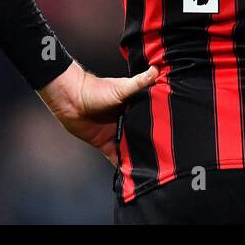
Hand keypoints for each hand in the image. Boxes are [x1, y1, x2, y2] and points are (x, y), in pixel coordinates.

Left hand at [36, 60, 158, 166]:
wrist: (71, 100)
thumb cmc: (97, 90)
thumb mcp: (121, 87)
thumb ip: (139, 82)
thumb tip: (156, 70)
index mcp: (134, 106)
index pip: (150, 118)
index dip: (160, 126)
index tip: (173, 135)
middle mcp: (127, 121)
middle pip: (141, 135)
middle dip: (150, 144)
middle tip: (166, 157)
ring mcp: (115, 133)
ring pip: (130, 148)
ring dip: (137, 157)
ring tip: (152, 169)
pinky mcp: (104, 143)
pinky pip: (115, 157)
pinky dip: (121, 165)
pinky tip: (130, 175)